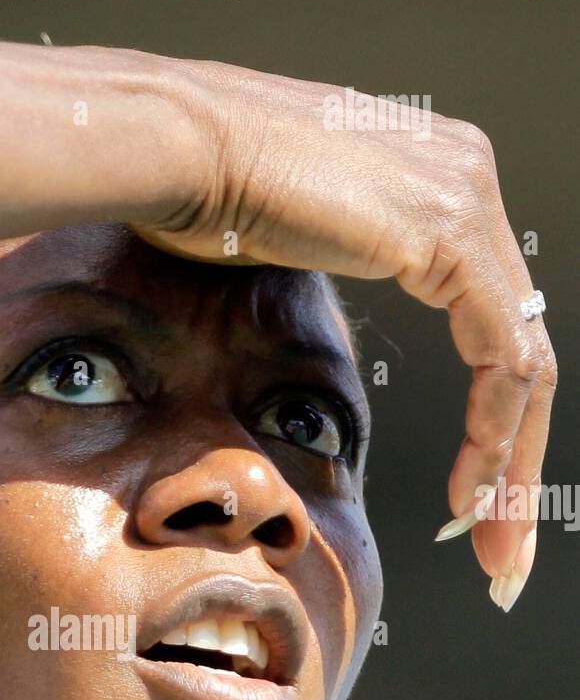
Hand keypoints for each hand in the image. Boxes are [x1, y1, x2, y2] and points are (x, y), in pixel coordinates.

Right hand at [131, 67, 556, 608]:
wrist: (174, 151)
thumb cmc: (196, 203)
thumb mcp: (284, 258)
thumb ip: (331, 284)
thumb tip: (309, 347)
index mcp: (433, 183)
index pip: (493, 326)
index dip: (491, 427)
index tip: (470, 504)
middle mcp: (465, 180)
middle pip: (521, 349)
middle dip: (515, 463)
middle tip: (502, 548)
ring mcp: (463, 198)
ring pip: (524, 363)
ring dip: (511, 468)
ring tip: (489, 542)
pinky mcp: (447, 230)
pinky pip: (501, 356)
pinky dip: (492, 434)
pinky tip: (470, 492)